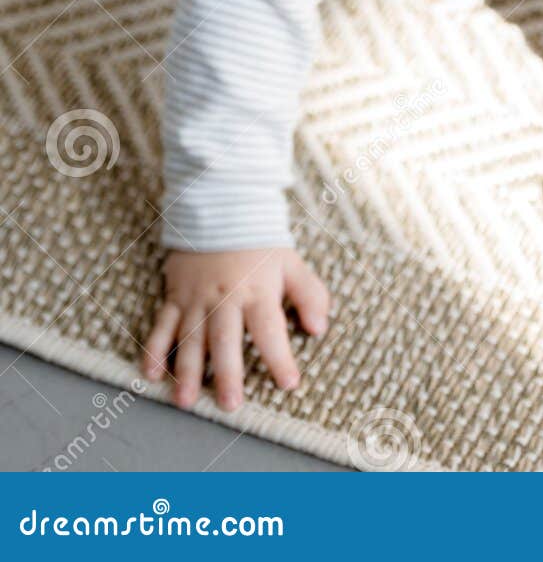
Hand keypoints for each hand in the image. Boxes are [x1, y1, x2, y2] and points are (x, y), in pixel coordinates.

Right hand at [142, 247, 331, 410]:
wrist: (221, 209)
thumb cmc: (261, 244)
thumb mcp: (292, 264)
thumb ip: (310, 295)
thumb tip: (319, 329)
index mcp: (257, 291)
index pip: (269, 328)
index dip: (279, 357)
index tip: (289, 383)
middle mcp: (225, 298)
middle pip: (226, 339)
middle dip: (227, 373)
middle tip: (229, 404)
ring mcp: (197, 298)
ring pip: (191, 337)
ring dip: (187, 369)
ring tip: (186, 400)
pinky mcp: (176, 296)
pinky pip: (163, 324)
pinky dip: (154, 349)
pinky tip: (151, 375)